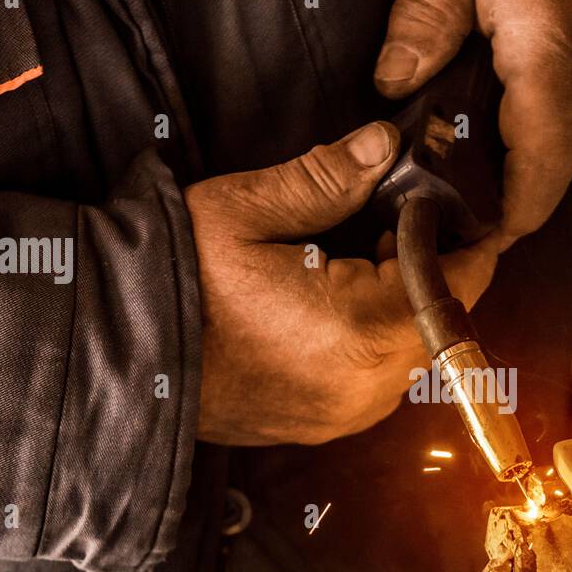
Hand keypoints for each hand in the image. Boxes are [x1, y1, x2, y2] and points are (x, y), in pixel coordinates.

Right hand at [187, 121, 497, 445]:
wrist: (111, 356)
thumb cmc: (174, 282)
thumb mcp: (246, 210)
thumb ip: (329, 177)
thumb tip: (385, 145)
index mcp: (364, 331)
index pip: (459, 285)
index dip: (460, 240)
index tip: (439, 206)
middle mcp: (369, 388)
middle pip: (440, 321)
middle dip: (424, 269)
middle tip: (384, 222)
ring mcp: (346, 416)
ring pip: (410, 352)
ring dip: (398, 306)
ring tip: (348, 261)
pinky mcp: (322, 426)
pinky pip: (375, 379)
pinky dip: (370, 340)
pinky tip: (328, 305)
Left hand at [375, 0, 571, 248]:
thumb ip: (426, 15)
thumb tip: (391, 85)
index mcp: (554, 51)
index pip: (539, 163)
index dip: (510, 215)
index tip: (478, 243)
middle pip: (547, 162)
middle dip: (500, 178)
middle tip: (446, 178)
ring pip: (567, 141)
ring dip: (525, 140)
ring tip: (481, 115)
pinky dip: (552, 114)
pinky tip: (520, 87)